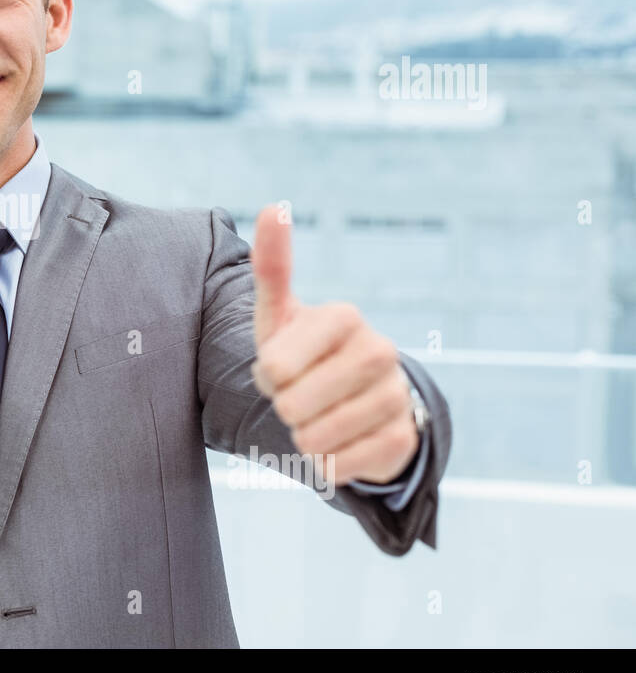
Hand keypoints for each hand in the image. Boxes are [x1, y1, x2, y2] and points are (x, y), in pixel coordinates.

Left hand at [248, 204, 416, 485]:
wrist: (352, 401)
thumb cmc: (303, 353)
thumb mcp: (279, 314)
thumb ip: (273, 265)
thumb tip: (273, 206)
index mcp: (344, 316)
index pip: (272, 368)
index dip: (266, 377)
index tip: (281, 367)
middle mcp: (379, 350)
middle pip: (291, 407)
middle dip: (283, 409)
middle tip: (299, 395)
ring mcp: (396, 394)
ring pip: (315, 439)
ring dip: (303, 438)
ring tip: (318, 417)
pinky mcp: (405, 438)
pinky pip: (340, 466)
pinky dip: (327, 464)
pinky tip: (340, 443)